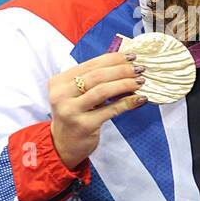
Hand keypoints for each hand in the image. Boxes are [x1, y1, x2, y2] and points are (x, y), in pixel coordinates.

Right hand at [49, 53, 147, 169]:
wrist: (64, 143)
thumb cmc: (76, 114)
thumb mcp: (77, 94)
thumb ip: (93, 80)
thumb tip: (124, 63)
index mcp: (59, 82)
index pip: (90, 65)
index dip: (113, 59)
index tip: (132, 56)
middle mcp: (61, 95)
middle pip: (97, 76)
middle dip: (121, 70)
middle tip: (139, 69)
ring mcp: (71, 110)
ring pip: (103, 91)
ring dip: (125, 84)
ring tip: (140, 81)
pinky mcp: (84, 125)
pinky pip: (111, 110)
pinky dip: (128, 103)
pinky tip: (140, 99)